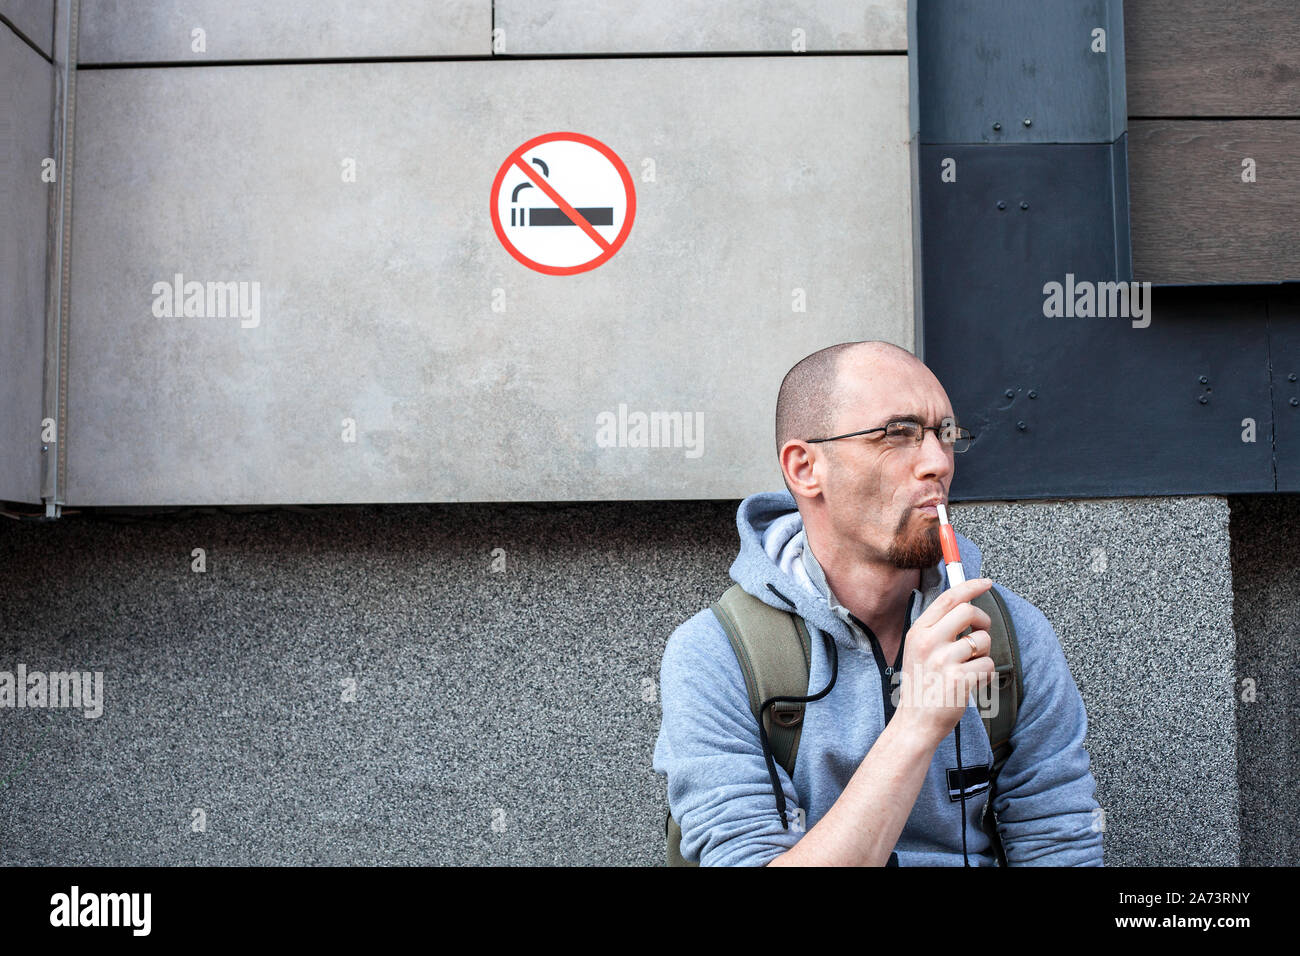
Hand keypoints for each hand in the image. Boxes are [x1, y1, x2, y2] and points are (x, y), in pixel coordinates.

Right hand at [894, 577, 996, 748]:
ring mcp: (944, 661)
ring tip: (969, 667)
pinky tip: (971, 683)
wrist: (915, 723)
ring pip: (982, 640)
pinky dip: (985, 675)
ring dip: (983, 654)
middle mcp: (929, 643)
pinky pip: (988, 665)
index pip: (948, 598)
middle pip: (968, 611)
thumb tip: (964, 605)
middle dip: (983, 620)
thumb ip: (937, 629)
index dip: (969, 586)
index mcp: (918, 632)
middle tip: (980, 633)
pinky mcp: (960, 679)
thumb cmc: (922, 687)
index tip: (985, 582)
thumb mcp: (918, 651)